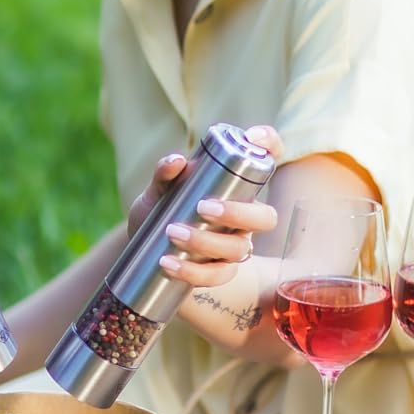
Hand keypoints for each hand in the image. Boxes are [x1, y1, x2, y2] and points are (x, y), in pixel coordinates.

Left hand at [131, 125, 282, 290]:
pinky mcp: (219, 273)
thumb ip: (164, 174)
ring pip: (238, 249)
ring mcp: (234, 247)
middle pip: (265, 218)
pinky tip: (168, 263)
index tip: (254, 137)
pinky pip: (216, 276)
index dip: (269, 145)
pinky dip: (192, 271)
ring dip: (206, 242)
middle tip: (203, 207)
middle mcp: (243, 219)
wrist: (144, 250)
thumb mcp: (158, 190)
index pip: (265, 161)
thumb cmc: (160, 211)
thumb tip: (177, 162)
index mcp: (235, 189)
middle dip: (238, 213)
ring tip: (173, 232)